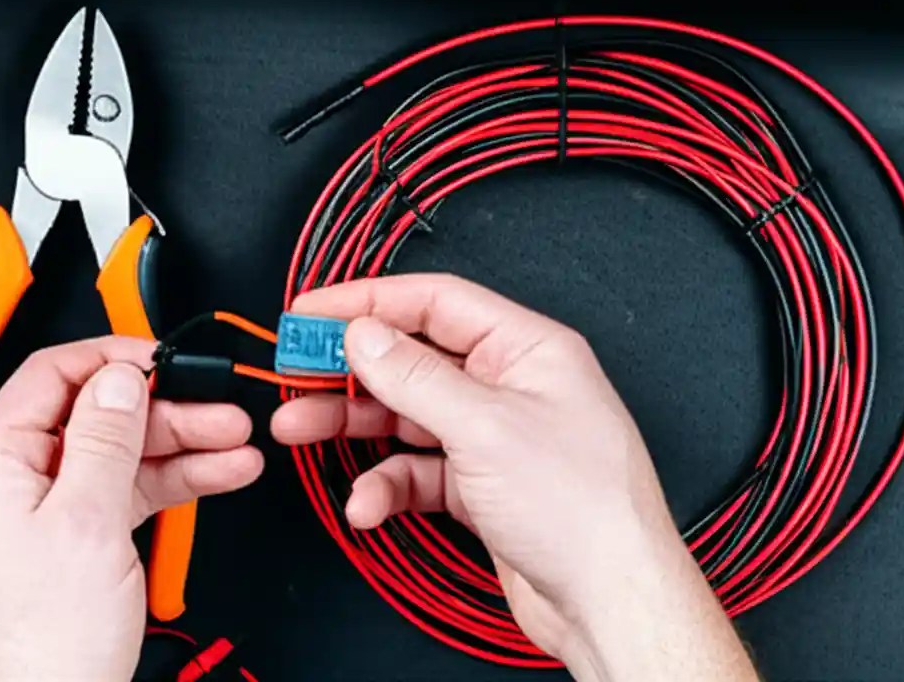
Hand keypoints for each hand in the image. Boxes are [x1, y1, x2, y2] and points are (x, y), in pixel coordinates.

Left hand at [0, 337, 263, 681]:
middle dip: (164, 412)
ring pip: (115, 460)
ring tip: (234, 446)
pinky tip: (214, 476)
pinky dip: (167, 487)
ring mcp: (38, 520)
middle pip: (92, 420)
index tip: (164, 358)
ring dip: (178, 448)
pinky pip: (119, 499)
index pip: (48, 377)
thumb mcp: (85, 523)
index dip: (112, 359)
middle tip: (219, 410)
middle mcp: (6, 488)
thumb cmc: (41, 649)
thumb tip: (118, 377)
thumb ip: (104, 440)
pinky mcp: (67, 549)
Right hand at [272, 274, 754, 681]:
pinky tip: (367, 502)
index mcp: (527, 349)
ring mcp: (494, 438)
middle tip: (293, 373)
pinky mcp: (481, 487)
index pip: (434, 302)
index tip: (311, 313)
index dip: (367, 301)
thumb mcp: (486, 428)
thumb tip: (365, 335)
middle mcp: (511, 387)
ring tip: (300, 430)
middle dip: (347, 369)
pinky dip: (385, 484)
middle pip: (411, 359)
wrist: (610, 602)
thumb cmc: (586, 511)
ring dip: (351, 425)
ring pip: (405, 416)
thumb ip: (415, 377)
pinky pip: (417, 471)